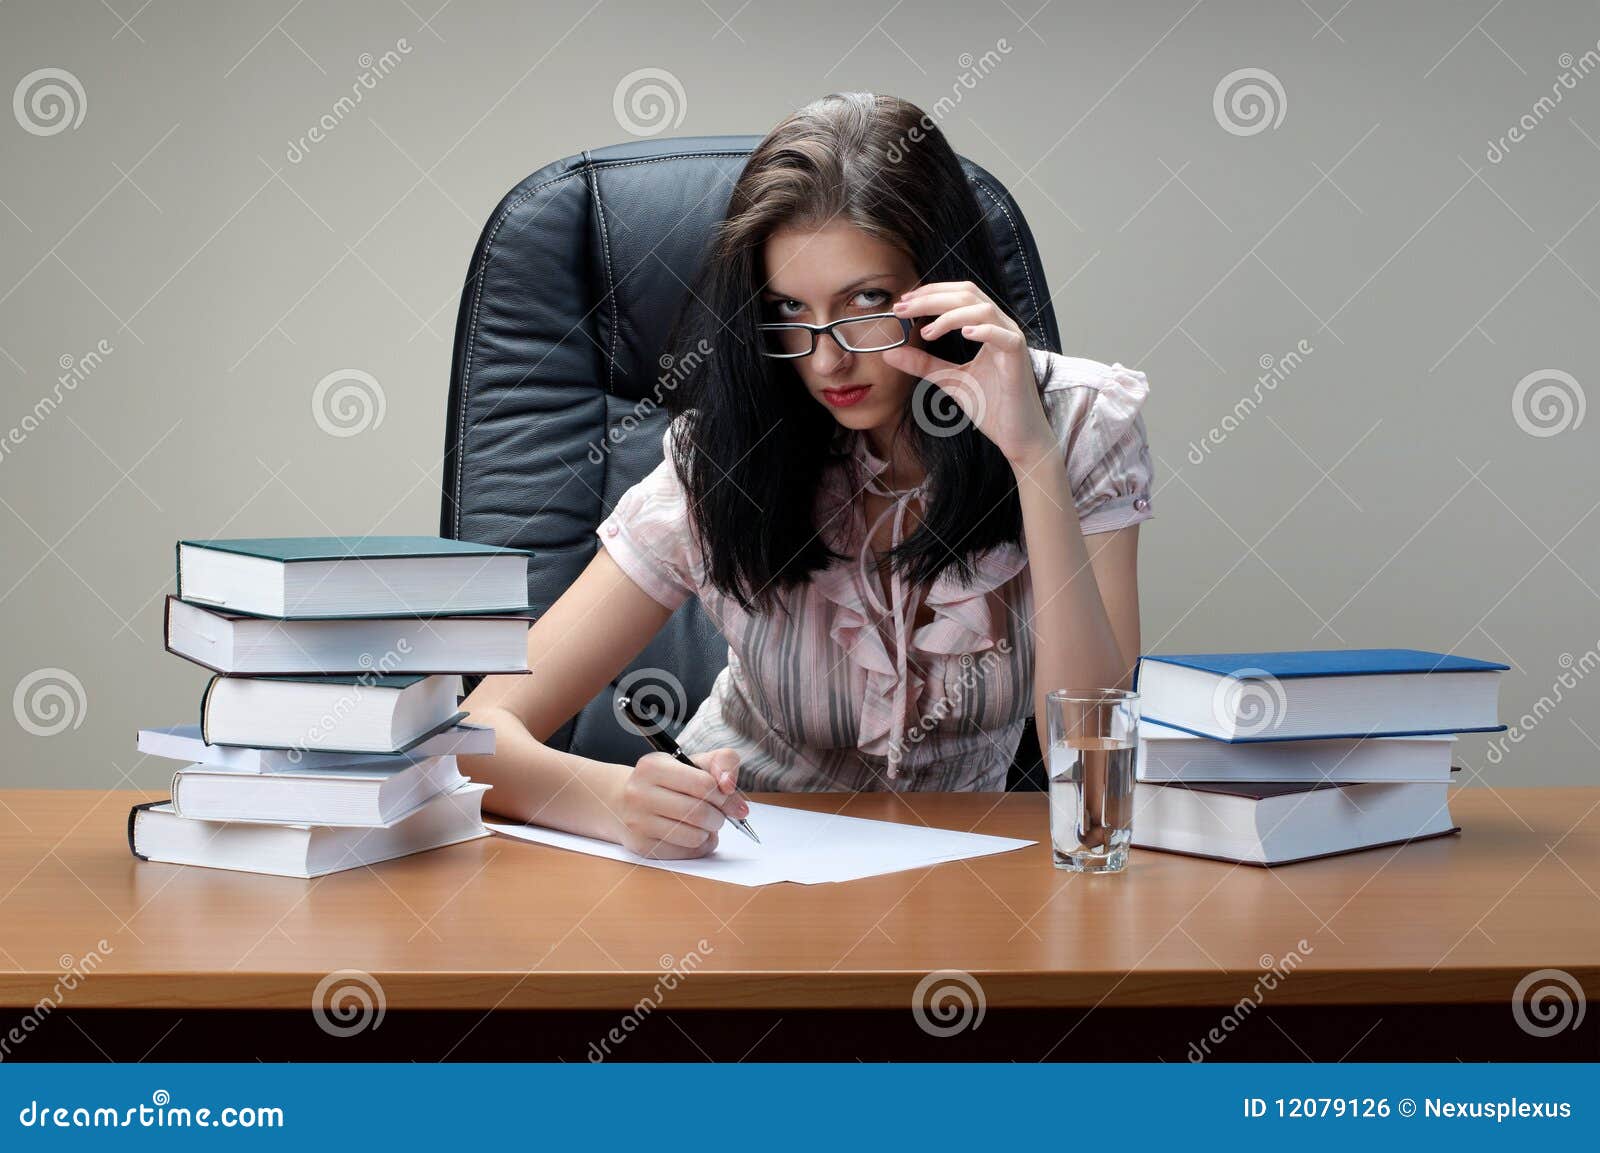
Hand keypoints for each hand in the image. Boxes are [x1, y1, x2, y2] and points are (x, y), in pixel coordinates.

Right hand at [615, 747, 746, 859]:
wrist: (621, 801)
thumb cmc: (665, 781)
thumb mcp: (690, 761)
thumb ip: (721, 761)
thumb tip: (730, 786)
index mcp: (653, 766)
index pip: (704, 784)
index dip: (724, 794)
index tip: (727, 796)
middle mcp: (640, 793)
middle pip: (700, 812)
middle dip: (719, 815)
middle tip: (718, 813)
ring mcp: (638, 822)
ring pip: (695, 836)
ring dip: (709, 832)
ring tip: (704, 823)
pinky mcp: (642, 846)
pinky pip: (686, 852)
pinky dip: (699, 846)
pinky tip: (693, 834)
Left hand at [882, 281, 1055, 467]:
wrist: (1015, 435)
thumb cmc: (990, 406)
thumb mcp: (947, 379)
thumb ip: (922, 363)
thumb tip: (889, 353)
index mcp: (986, 326)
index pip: (958, 296)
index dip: (930, 293)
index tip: (902, 302)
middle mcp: (1001, 326)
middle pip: (967, 294)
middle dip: (932, 298)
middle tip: (902, 309)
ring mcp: (1011, 340)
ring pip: (983, 309)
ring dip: (950, 315)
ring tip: (926, 331)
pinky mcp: (1019, 358)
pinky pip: (1004, 336)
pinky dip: (983, 331)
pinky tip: (963, 334)